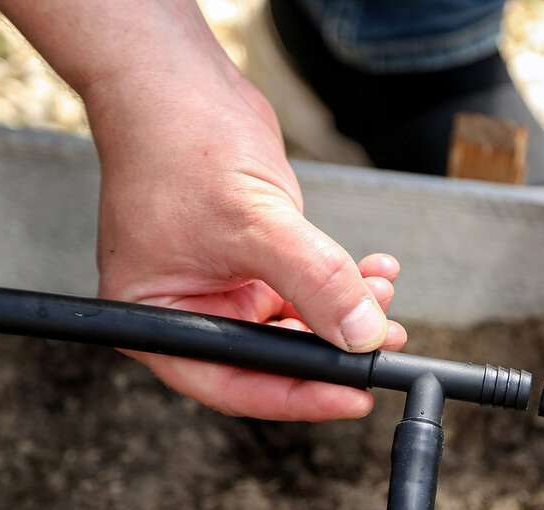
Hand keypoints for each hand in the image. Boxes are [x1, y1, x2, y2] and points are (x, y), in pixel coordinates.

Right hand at [86, 72, 406, 421]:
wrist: (174, 79)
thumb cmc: (177, 142)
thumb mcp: (253, 221)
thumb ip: (312, 281)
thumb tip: (362, 334)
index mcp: (160, 322)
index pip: (234, 383)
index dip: (297, 396)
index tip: (352, 395)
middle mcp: (190, 311)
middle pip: (270, 358)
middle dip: (332, 349)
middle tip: (380, 346)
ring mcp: (222, 286)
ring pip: (296, 322)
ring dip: (345, 312)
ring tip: (383, 295)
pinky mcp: (253, 259)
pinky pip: (305, 285)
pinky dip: (341, 281)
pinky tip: (374, 270)